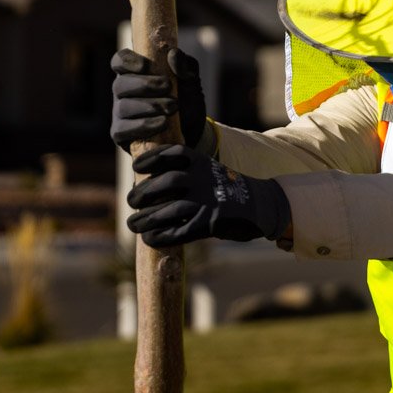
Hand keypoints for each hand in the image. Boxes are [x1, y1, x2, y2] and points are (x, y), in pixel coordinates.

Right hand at [110, 48, 206, 150]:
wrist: (193, 130)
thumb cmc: (186, 99)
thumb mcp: (191, 80)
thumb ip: (184, 64)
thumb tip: (173, 55)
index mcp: (134, 73)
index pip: (119, 61)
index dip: (128, 61)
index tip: (145, 66)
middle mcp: (123, 92)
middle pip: (120, 84)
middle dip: (144, 85)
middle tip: (168, 86)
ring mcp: (120, 114)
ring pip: (124, 106)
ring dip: (149, 105)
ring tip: (173, 107)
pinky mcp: (121, 134)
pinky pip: (123, 129)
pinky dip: (144, 125)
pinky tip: (163, 123)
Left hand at [126, 145, 290, 247]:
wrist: (261, 205)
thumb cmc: (225, 190)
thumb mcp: (207, 172)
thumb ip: (184, 175)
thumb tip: (144, 188)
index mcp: (202, 162)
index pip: (172, 154)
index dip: (151, 159)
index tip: (136, 168)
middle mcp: (205, 178)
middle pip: (167, 182)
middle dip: (143, 193)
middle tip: (131, 202)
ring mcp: (209, 201)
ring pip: (170, 209)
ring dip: (146, 219)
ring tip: (133, 224)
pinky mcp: (211, 223)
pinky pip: (181, 231)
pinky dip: (162, 236)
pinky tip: (150, 239)